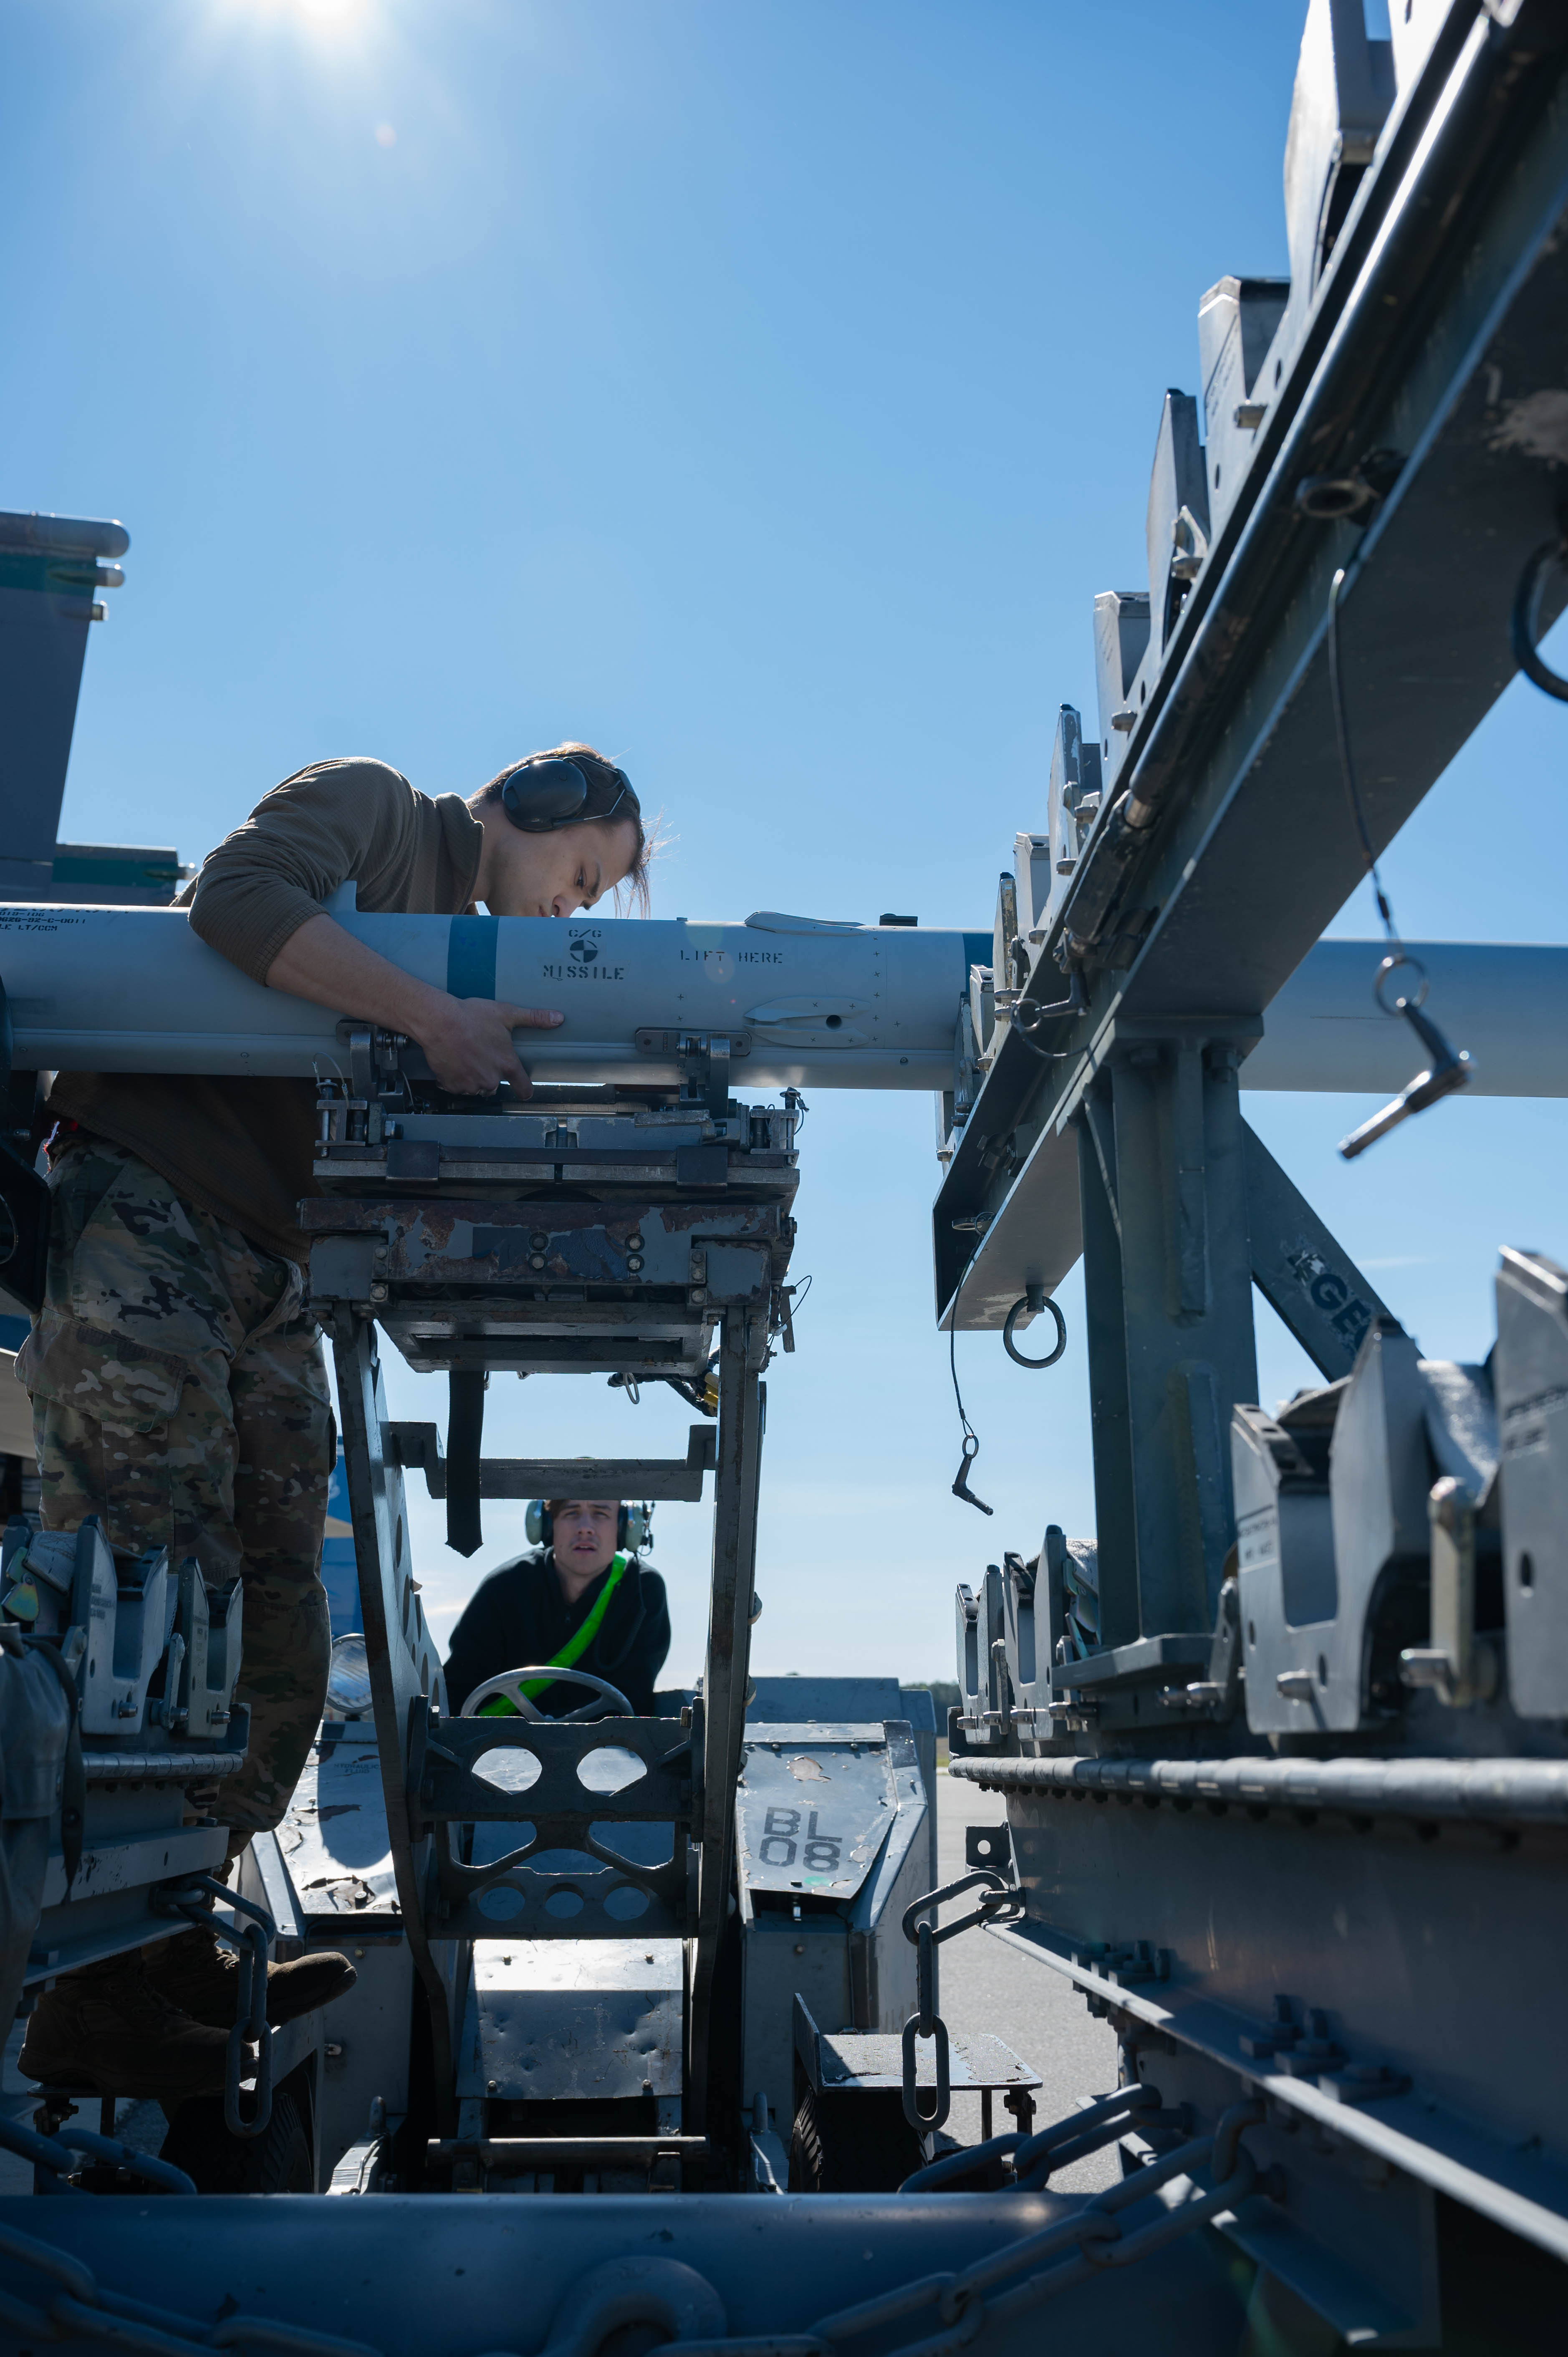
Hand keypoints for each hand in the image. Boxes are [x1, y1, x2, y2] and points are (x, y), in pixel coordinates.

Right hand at [413, 997, 562, 1097]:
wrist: (439, 1021)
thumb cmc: (471, 1016)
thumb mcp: (506, 1014)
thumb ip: (534, 1018)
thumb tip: (558, 1018)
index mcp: (507, 1064)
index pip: (523, 1088)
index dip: (524, 1089)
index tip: (523, 1089)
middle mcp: (491, 1079)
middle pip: (495, 1085)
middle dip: (489, 1073)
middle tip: (479, 1054)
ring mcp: (471, 1084)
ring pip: (475, 1086)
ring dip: (472, 1076)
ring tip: (465, 1056)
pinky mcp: (453, 1086)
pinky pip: (457, 1087)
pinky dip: (454, 1078)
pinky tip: (452, 1061)